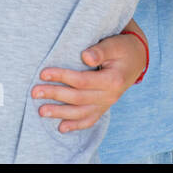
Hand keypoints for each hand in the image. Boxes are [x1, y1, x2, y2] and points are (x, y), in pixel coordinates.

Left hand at [34, 30, 148, 132]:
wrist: (136, 59)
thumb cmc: (122, 48)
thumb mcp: (114, 45)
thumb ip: (100, 51)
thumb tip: (85, 57)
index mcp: (112, 80)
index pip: (82, 81)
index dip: (62, 77)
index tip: (43, 73)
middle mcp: (110, 96)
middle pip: (78, 98)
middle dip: (55, 95)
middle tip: (35, 92)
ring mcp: (107, 103)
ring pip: (82, 112)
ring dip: (60, 113)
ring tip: (41, 111)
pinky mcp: (103, 107)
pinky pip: (90, 119)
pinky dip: (76, 125)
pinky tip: (61, 128)